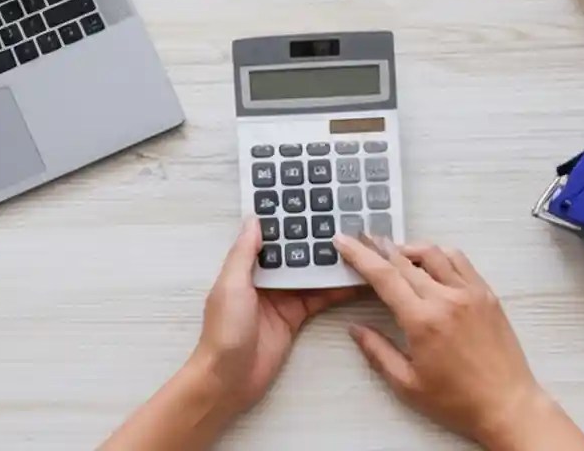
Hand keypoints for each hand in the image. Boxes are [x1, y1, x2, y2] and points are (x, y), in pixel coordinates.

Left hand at [192, 218, 355, 412]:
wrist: (228, 379)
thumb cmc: (224, 330)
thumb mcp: (232, 285)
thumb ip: (245, 253)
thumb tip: (254, 218)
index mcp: (246, 267)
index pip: (271, 239)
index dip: (289, 222)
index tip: (311, 202)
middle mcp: (265, 279)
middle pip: (294, 254)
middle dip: (315, 239)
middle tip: (345, 220)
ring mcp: (283, 298)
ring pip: (310, 274)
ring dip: (330, 262)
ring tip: (358, 244)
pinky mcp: (296, 318)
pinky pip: (319, 298)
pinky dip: (336, 289)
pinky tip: (356, 279)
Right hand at [334, 235, 583, 450]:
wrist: (506, 404)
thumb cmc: (457, 400)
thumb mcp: (407, 383)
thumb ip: (377, 352)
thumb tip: (355, 329)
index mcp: (422, 321)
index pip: (384, 276)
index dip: (359, 255)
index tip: (343, 241)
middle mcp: (446, 299)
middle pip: (404, 259)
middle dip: (378, 246)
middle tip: (362, 238)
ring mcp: (470, 293)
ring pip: (434, 252)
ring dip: (409, 247)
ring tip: (395, 253)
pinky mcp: (487, 295)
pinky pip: (460, 261)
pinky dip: (440, 254)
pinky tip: (431, 262)